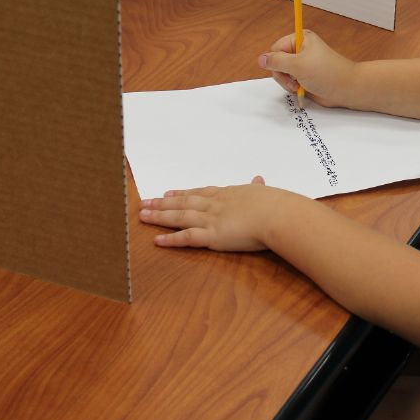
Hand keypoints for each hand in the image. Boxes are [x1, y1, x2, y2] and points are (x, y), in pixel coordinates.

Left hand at [139, 176, 300, 251]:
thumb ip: (258, 187)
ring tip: (143, 215)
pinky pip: (187, 238)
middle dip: (163, 202)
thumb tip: (260, 178)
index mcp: (227, 194)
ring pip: (179, 217)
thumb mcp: (264, 191)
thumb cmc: (275, 204)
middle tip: (146, 201)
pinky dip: (171, 240)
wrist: (277, 214)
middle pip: (183, 202)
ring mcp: (211, 219)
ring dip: (160, 216)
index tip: (168, 192)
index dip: (183, 193)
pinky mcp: (212, 236)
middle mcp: (214, 204)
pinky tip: (157, 240)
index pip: (199, 193)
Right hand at [258, 30, 355, 107]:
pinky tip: (302, 89)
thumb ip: (277, 61)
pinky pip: (289, 82)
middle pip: (276, 62)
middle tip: (294, 80)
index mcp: (300, 39)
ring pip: (281, 73)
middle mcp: (300, 50)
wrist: (347, 89)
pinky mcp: (304, 77)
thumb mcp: (298, 65)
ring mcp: (302, 64)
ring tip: (300, 85)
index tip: (288, 69)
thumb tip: (260, 59)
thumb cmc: (327, 73)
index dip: (277, 61)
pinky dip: (292, 87)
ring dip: (287, 82)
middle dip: (282, 74)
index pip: (275, 49)